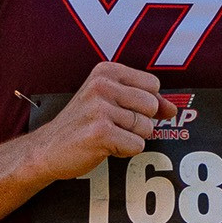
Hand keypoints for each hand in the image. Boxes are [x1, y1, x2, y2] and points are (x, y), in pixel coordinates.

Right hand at [29, 61, 178, 178]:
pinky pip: (137, 145)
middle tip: (114, 126)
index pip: (153, 84)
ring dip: (130, 138)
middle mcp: (102, 85)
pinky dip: (124, 151)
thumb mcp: (111, 101)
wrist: (48, 148)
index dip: (144, 103)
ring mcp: (100, 108)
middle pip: (152, 106)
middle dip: (140, 122)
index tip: (122, 110)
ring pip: (146, 128)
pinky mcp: (101, 132)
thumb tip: (173, 108)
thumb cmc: (83, 123)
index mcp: (106, 71)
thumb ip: (144, 101)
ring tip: (106, 135)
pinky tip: (104, 146)